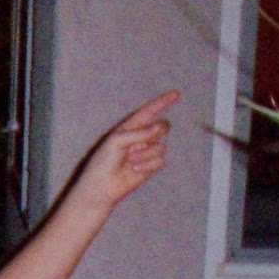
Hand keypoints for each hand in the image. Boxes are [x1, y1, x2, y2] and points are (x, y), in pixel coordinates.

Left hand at [71, 90, 177, 210]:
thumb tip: (161, 127)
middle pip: (163, 126)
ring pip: (160, 146)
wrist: (102, 184)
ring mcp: (148, 150)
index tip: (176, 94)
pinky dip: (147, 165)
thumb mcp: (117, 141)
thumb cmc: (104, 161)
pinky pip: (160, 160)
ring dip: (144, 154)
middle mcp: (142, 136)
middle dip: (154, 133)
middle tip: (136, 144)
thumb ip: (140, 132)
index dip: (163, 102)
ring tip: (129, 161)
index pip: (150, 111)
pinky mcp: (151, 165)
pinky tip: (134, 170)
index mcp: (130, 126)